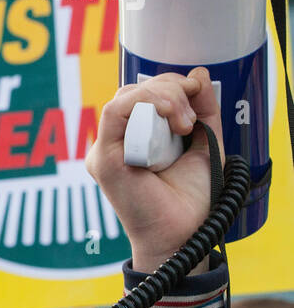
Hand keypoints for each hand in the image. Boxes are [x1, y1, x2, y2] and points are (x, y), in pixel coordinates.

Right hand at [85, 67, 222, 273]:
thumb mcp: (203, 142)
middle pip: (134, 91)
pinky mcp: (104, 158)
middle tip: (191, 119)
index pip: (145, 93)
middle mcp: (116, 140)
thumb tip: (197, 75)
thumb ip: (202, 110)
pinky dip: (142, 104)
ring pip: (125, 98)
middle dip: (170, 90)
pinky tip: (167, 115)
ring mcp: (106, 149)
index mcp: (134, 136)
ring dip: (161, 98)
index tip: (197, 95)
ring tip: (184, 124)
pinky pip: (114, 114)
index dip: (172, 85)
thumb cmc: (189, 197)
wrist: (183, 232)